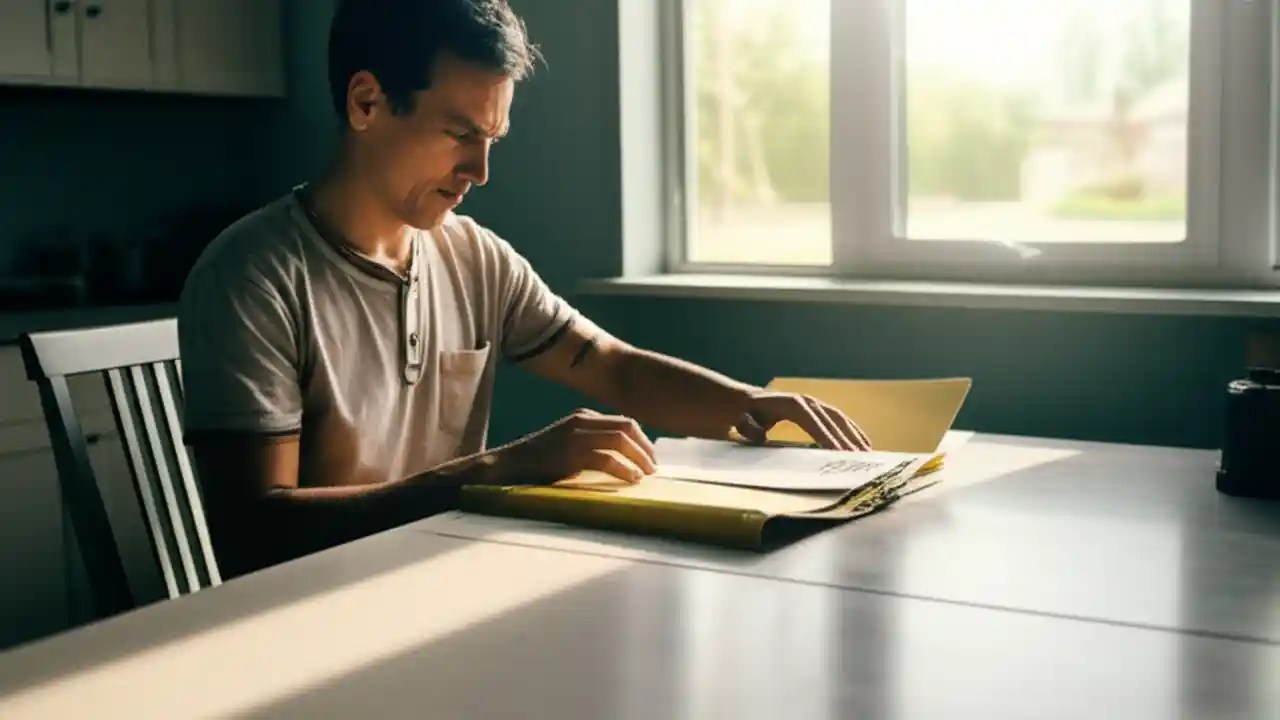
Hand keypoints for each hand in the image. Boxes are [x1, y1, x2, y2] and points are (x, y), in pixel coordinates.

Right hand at [500, 408, 657, 483]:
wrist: (505, 466)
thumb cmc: (536, 462)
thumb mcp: (566, 445)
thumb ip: (589, 444)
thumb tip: (618, 459)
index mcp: (582, 417)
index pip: (623, 421)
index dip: (641, 440)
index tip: (649, 458)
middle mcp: (581, 421)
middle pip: (627, 427)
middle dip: (645, 447)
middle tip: (654, 467)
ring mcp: (575, 435)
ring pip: (621, 440)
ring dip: (639, 457)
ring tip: (646, 474)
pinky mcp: (570, 454)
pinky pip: (607, 459)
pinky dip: (624, 470)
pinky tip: (631, 480)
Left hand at [733, 391, 871, 450]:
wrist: (745, 403)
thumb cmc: (744, 416)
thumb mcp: (741, 421)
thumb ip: (747, 427)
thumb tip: (760, 434)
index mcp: (790, 404)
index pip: (813, 421)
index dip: (827, 436)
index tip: (840, 453)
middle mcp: (806, 402)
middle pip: (832, 420)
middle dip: (847, 440)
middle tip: (863, 460)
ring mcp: (814, 405)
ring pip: (840, 420)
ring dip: (855, 436)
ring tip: (870, 455)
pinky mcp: (818, 411)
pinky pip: (839, 421)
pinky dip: (853, 432)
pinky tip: (864, 444)